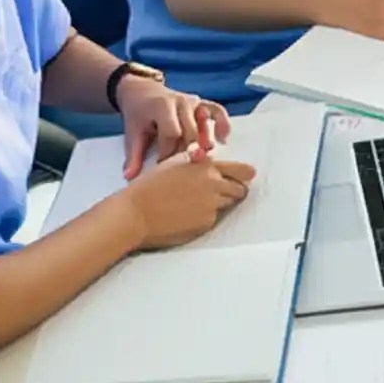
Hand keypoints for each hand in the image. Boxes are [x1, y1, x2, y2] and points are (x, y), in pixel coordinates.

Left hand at [116, 78, 231, 179]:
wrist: (142, 91)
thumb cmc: (139, 114)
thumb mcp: (133, 132)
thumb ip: (133, 155)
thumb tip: (129, 178)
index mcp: (162, 106)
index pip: (171, 133)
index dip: (167, 152)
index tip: (161, 165)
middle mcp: (180, 101)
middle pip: (190, 131)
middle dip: (186, 150)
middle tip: (181, 164)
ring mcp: (193, 101)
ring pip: (204, 123)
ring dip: (205, 141)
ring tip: (204, 155)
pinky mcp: (201, 103)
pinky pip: (217, 111)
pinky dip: (222, 124)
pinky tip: (223, 139)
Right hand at [122, 146, 256, 250]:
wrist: (134, 213)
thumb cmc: (148, 187)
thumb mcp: (173, 163)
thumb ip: (195, 161)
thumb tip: (209, 160)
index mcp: (205, 164)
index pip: (239, 169)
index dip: (244, 174)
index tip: (249, 176)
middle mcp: (213, 182)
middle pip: (240, 188)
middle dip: (234, 190)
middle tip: (225, 194)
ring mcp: (212, 203)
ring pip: (229, 203)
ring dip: (221, 203)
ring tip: (200, 204)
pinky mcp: (207, 221)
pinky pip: (214, 218)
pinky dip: (206, 217)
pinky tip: (188, 216)